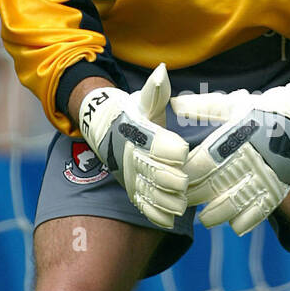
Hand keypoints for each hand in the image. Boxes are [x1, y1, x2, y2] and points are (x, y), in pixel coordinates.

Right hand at [78, 64, 189, 229]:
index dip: (172, 151)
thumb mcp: (143, 100)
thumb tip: (162, 70)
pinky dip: (156, 215)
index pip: (159, 146)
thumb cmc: (132, 113)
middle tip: (184, 181)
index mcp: (140, 135)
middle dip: (173, 180)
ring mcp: (132, 176)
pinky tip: (170, 219)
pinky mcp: (132, 189)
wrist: (104, 129)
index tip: (182, 151)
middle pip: (158, 174)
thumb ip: (155, 90)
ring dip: (168, 200)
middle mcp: (134, 158)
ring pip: (152, 193)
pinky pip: (143, 206)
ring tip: (182, 202)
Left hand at [170, 74, 289, 235]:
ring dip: (214, 215)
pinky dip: (243, 222)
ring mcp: (264, 176)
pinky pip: (258, 212)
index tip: (175, 177)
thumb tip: (174, 104)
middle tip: (181, 201)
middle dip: (193, 196)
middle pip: (213, 184)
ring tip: (205, 218)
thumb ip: (203, 107)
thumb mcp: (233, 105)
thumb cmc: (260, 111)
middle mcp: (249, 158)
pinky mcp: (278, 188)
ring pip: (232, 203)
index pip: (203, 161)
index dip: (186, 173)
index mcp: (236, 136)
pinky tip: (232, 223)